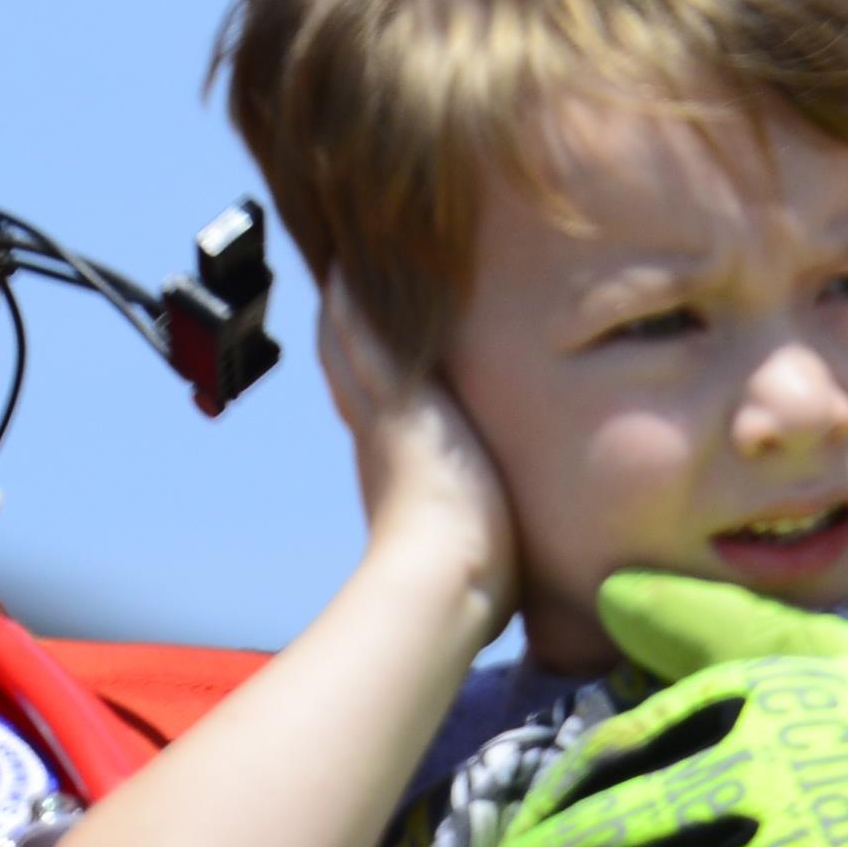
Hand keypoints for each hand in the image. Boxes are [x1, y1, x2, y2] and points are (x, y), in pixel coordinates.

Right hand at [317, 276, 515, 630]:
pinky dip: (354, 307)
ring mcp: (386, 422)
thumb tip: (508, 565)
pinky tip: (348, 268)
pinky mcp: (400, 407)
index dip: (366, 376)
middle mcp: (380, 442)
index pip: (377, 411)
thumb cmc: (475, 584)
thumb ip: (485, 537)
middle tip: (339, 284)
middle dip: (346, 333)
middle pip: (351, 372)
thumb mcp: (477, 544)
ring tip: (343, 262)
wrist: (445, 584)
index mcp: (398, 471)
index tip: (363, 346)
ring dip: (346, 309)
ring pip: (353, 351)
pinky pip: (370, 342)